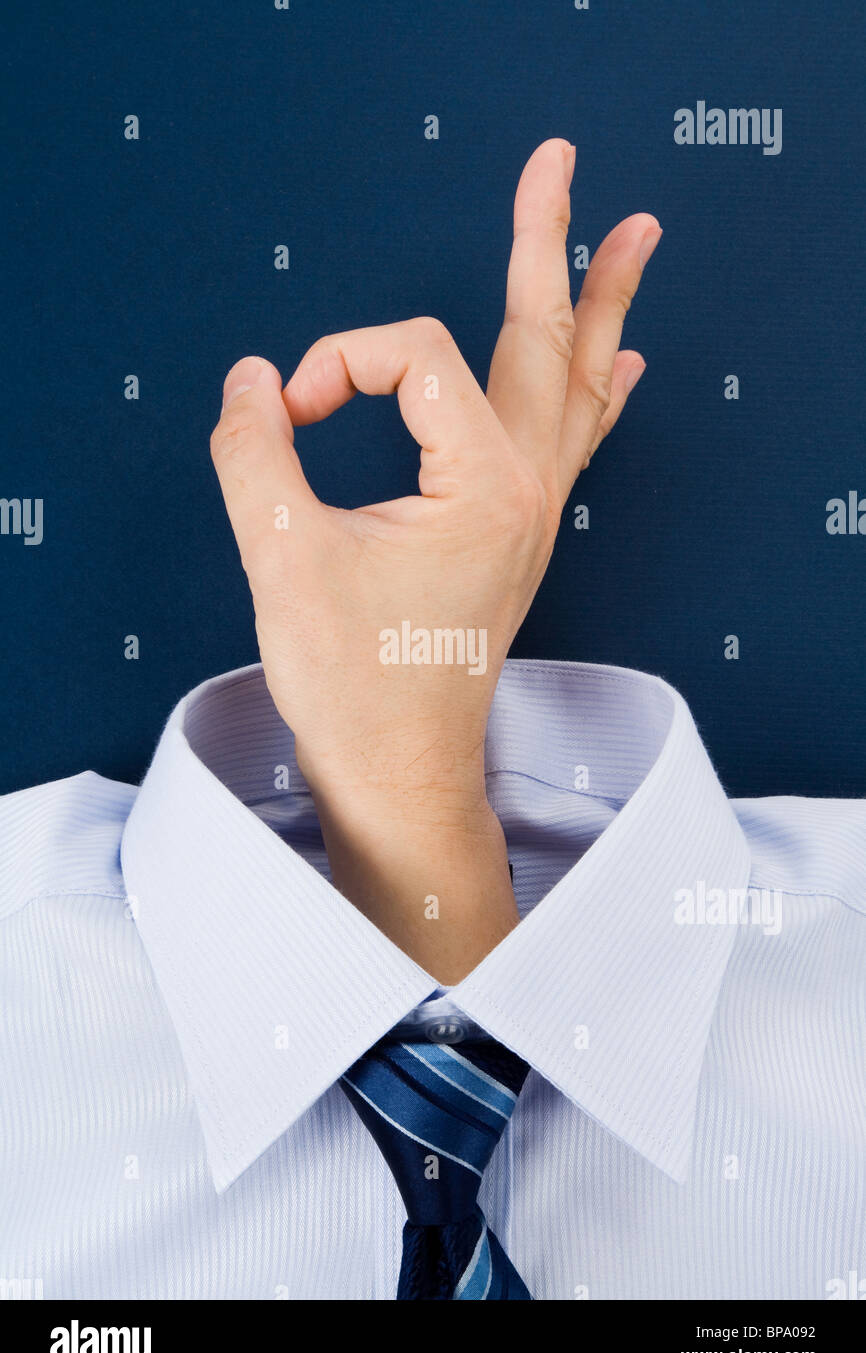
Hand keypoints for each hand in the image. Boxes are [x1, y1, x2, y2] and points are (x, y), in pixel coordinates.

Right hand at [210, 137, 659, 979]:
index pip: (410, 355)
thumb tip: (253, 382)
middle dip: (544, 241)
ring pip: (574, 382)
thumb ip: (256, 453)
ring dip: (598, 302)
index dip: (338, 360)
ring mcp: (533, 512)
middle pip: (540, 333)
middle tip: (556, 161)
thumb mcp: (283, 559)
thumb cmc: (356, 685)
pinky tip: (626, 363)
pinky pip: (576, 442)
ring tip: (633, 235)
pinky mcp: (519, 536)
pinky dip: (600, 391)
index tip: (290, 413)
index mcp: (482, 482)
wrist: (401, 770)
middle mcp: (526, 487)